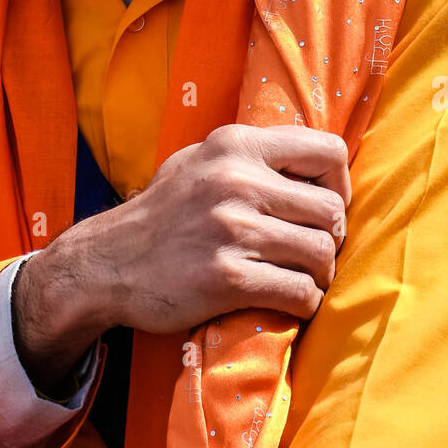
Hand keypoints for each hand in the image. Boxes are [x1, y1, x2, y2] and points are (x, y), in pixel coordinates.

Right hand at [14, 124, 350, 389]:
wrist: (107, 263)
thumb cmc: (163, 213)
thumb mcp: (200, 159)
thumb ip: (252, 155)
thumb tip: (314, 165)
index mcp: (236, 144)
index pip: (329, 151)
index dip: (340, 184)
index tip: (324, 208)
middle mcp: (237, 180)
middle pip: (332, 211)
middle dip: (332, 238)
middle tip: (312, 252)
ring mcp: (233, 230)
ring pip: (322, 255)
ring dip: (320, 274)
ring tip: (301, 278)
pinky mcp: (228, 279)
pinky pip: (300, 293)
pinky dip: (305, 303)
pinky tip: (289, 301)